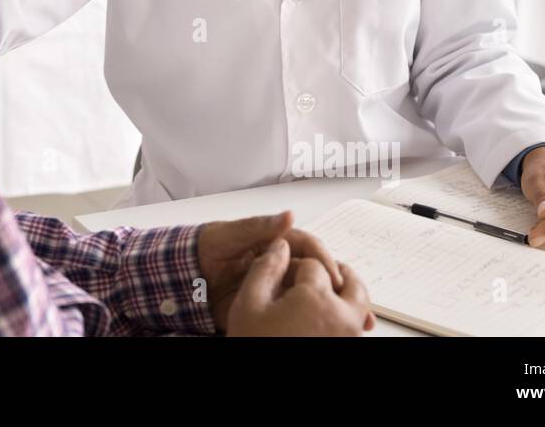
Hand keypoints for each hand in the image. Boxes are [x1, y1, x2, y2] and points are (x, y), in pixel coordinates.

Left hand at [196, 210, 372, 331]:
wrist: (184, 275)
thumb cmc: (204, 247)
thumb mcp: (228, 234)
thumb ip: (257, 227)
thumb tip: (288, 214)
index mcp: (275, 241)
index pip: (308, 247)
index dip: (323, 259)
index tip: (332, 276)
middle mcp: (281, 263)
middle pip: (318, 273)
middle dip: (339, 286)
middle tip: (356, 301)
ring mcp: (279, 285)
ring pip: (314, 294)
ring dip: (336, 305)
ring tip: (360, 320)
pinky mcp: (271, 306)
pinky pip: (296, 313)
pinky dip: (315, 321)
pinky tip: (335, 330)